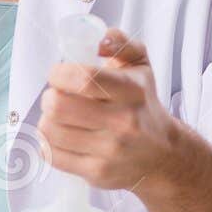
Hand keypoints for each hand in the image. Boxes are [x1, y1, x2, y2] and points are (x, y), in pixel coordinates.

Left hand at [39, 28, 178, 191]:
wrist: (164, 156)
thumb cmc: (143, 106)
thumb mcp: (141, 67)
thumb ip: (120, 43)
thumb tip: (99, 37)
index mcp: (131, 92)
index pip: (83, 79)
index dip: (59, 73)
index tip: (58, 74)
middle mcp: (122, 123)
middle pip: (58, 106)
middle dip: (49, 97)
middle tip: (57, 96)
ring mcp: (109, 151)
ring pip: (50, 131)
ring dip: (47, 120)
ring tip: (59, 116)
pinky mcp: (97, 173)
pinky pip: (52, 155)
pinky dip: (49, 143)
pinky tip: (62, 135)